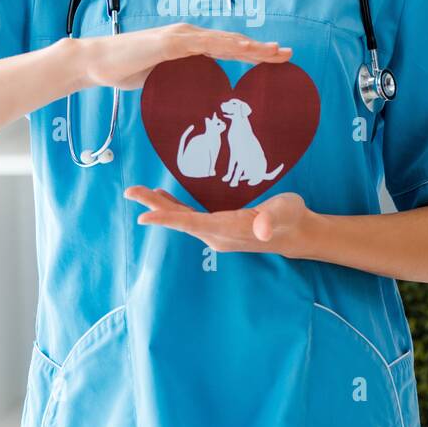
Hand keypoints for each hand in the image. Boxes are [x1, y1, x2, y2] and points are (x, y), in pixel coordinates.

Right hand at [79, 22, 291, 91]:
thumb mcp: (162, 80)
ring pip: (223, 41)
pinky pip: (202, 44)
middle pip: (232, 43)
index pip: (227, 49)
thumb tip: (196, 96)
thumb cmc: (127, 70)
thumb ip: (180, 82)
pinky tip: (241, 47)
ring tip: (273, 53)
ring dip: (250, 46)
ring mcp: (180, 37)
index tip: (275, 59)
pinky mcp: (169, 42)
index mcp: (188, 45)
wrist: (98, 63)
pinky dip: (224, 44)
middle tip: (287, 55)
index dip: (252, 53)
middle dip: (260, 49)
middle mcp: (188, 36)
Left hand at [123, 185, 311, 257]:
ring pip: (183, 219)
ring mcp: (217, 233)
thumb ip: (272, 218)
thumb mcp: (285, 211)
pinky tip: (165, 199)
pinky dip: (174, 209)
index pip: (191, 224)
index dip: (167, 219)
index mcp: (229, 229)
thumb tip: (262, 228)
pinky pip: (190, 218)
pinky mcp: (219, 229)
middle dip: (155, 207)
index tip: (143, 216)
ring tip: (141, 193)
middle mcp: (217, 235)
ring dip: (161, 207)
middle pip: (180, 221)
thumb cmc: (290, 217)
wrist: (296, 233)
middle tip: (131, 192)